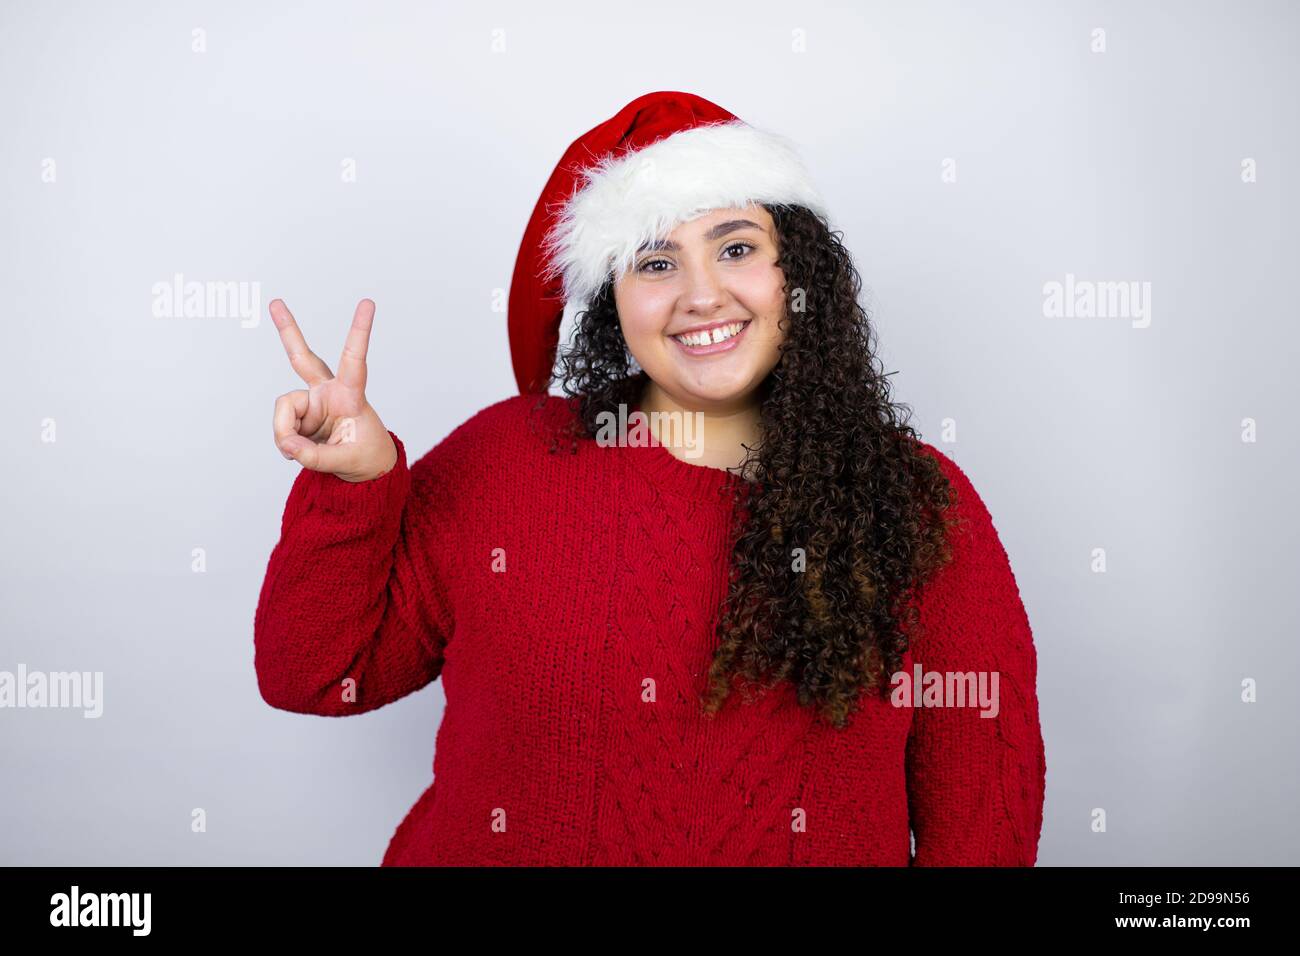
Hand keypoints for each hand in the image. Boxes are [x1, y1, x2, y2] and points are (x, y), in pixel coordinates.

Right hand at [270, 298, 397, 481]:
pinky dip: (286, 443)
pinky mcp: (300, 415)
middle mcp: (329, 392)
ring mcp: (312, 403)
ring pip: (284, 408)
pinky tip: (297, 449)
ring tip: (298, 450)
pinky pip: (282, 427)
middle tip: (275, 303)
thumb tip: (287, 445)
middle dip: (288, 331)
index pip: (354, 361)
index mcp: (351, 395)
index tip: (368, 303)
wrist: (366, 468)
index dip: (359, 332)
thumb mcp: (348, 462)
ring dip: (285, 433)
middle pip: (303, 359)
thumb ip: (316, 456)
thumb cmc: (368, 457)